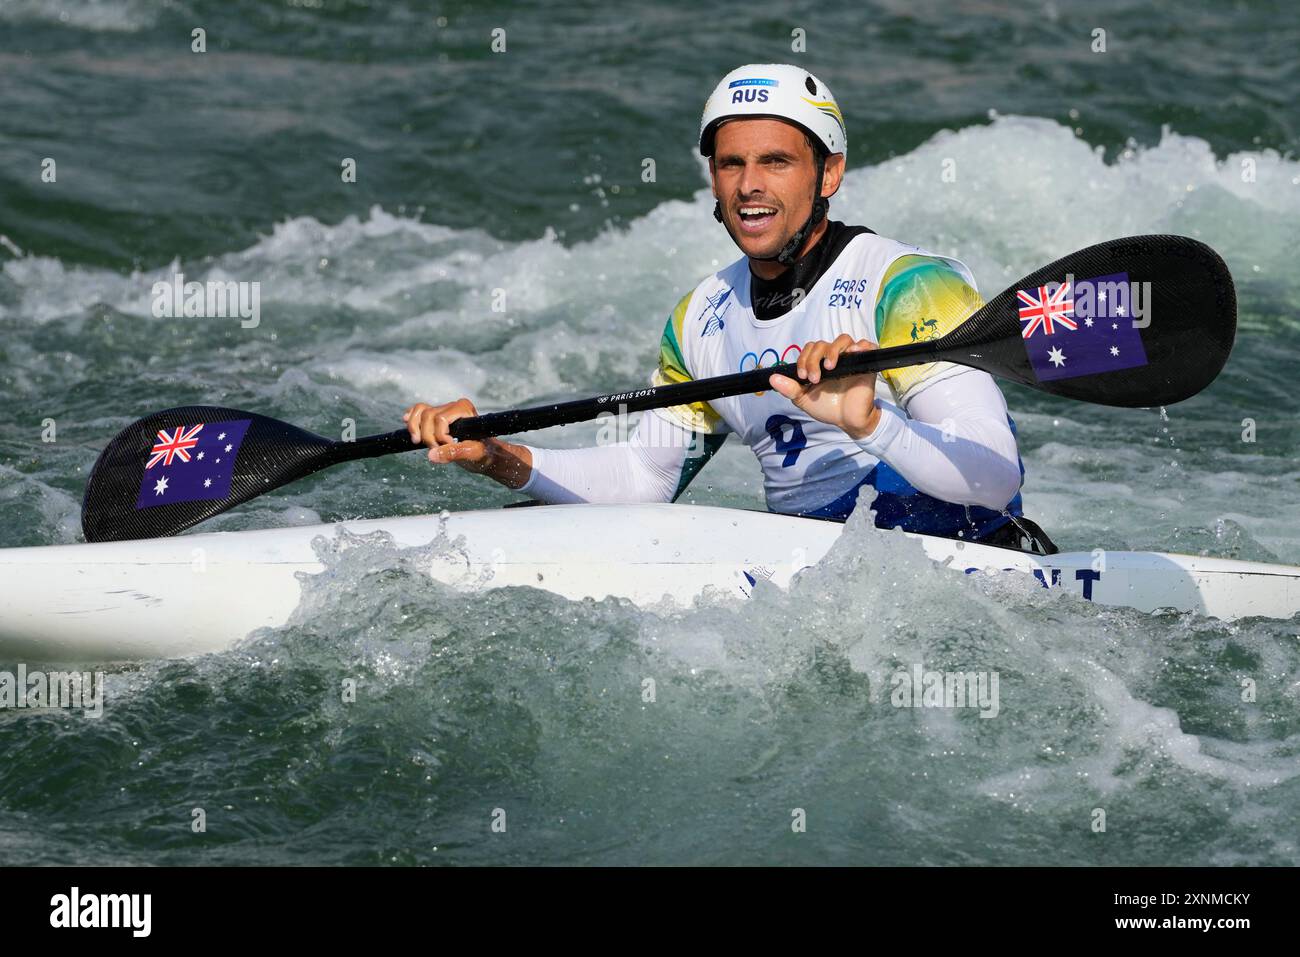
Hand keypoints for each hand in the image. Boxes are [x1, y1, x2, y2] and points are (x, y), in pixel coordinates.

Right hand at [402, 399, 531, 486]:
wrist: (485, 454)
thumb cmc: (483, 453)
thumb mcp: (472, 455)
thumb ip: (454, 454)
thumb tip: (431, 455)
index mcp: (464, 409)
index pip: (440, 420)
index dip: (439, 437)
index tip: (450, 447)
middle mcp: (454, 405)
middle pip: (427, 416)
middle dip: (428, 437)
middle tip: (438, 450)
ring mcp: (444, 409)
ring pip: (420, 412)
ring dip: (417, 430)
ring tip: (421, 443)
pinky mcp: (437, 416)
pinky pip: (419, 410)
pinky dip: (412, 418)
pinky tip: (406, 421)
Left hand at [768, 334, 882, 439]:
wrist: (848, 420)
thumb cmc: (826, 407)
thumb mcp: (804, 399)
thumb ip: (789, 389)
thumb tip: (772, 379)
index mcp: (819, 363)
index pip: (809, 349)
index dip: (803, 359)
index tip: (802, 376)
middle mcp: (834, 358)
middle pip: (822, 344)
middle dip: (813, 359)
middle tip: (813, 378)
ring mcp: (850, 359)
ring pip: (843, 339)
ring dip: (833, 351)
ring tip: (830, 367)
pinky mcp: (865, 363)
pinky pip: (866, 345)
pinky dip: (860, 345)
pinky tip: (853, 353)